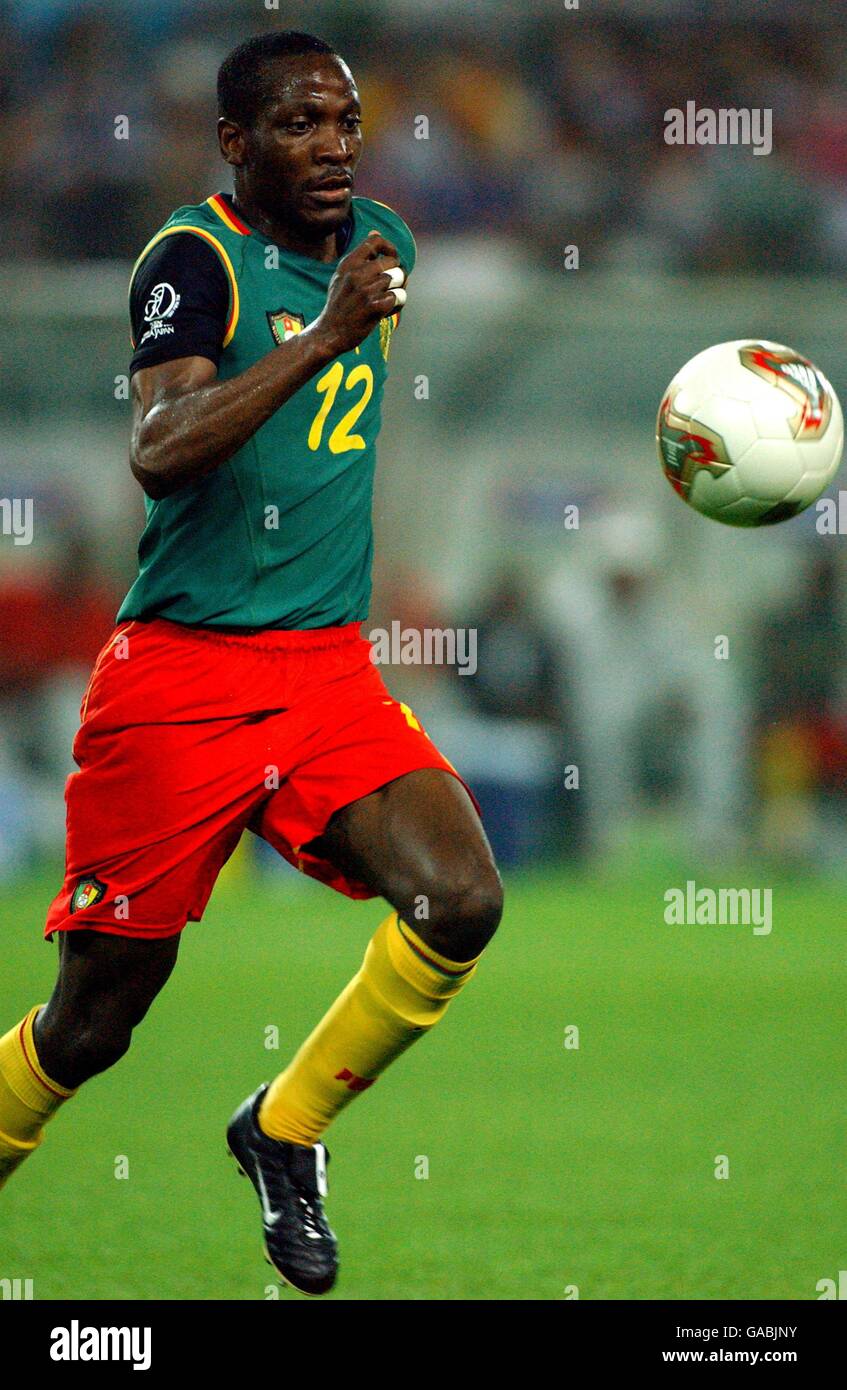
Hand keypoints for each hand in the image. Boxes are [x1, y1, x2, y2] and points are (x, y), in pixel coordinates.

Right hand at [314, 231, 406, 356]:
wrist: (329, 333)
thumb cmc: (338, 305)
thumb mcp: (341, 276)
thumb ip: (359, 256)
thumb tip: (375, 232)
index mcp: (348, 263)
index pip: (376, 241)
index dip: (389, 248)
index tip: (392, 259)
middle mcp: (357, 273)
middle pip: (393, 262)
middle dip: (397, 274)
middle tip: (392, 286)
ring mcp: (365, 290)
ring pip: (398, 280)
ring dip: (398, 290)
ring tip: (387, 300)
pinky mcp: (374, 306)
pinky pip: (399, 297)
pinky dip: (397, 305)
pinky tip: (386, 311)